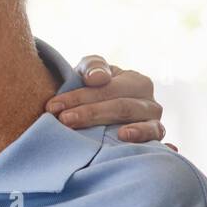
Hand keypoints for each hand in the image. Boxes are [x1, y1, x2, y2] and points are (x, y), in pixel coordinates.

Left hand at [46, 55, 175, 149]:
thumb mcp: (91, 72)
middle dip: (89, 112)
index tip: (52, 107)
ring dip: (106, 124)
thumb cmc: (95, 90)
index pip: (106, 88)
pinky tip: (124, 137)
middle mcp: (149, 101)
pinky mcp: (155, 138)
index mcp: (136, 82)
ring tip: (87, 132)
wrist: (102, 113)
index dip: (78, 96)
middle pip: (119, 106)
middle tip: (63, 120)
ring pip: (132, 119)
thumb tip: (97, 78)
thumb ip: (93, 67)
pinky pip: (153, 136)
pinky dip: (142, 136)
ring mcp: (154, 121)